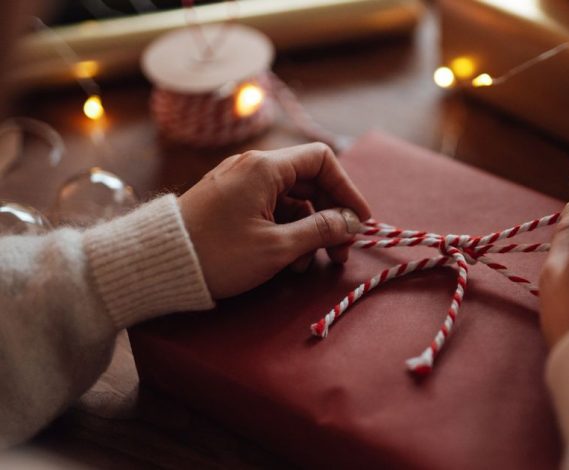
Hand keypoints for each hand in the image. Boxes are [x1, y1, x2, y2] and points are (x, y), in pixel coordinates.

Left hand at [178, 143, 370, 298]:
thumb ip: (320, 230)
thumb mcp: (276, 247)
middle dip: (329, 216)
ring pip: (290, 200)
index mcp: (265, 167)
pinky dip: (285, 231)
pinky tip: (286, 261)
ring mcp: (239, 184)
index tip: (359, 221)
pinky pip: (269, 209)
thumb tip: (351, 222)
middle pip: (309, 181)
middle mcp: (253, 167)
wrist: (157, 264)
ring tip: (308, 265)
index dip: (347, 189)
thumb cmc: (217, 253)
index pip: (323, 160)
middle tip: (340, 252)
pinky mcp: (229, 202)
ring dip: (307, 230)